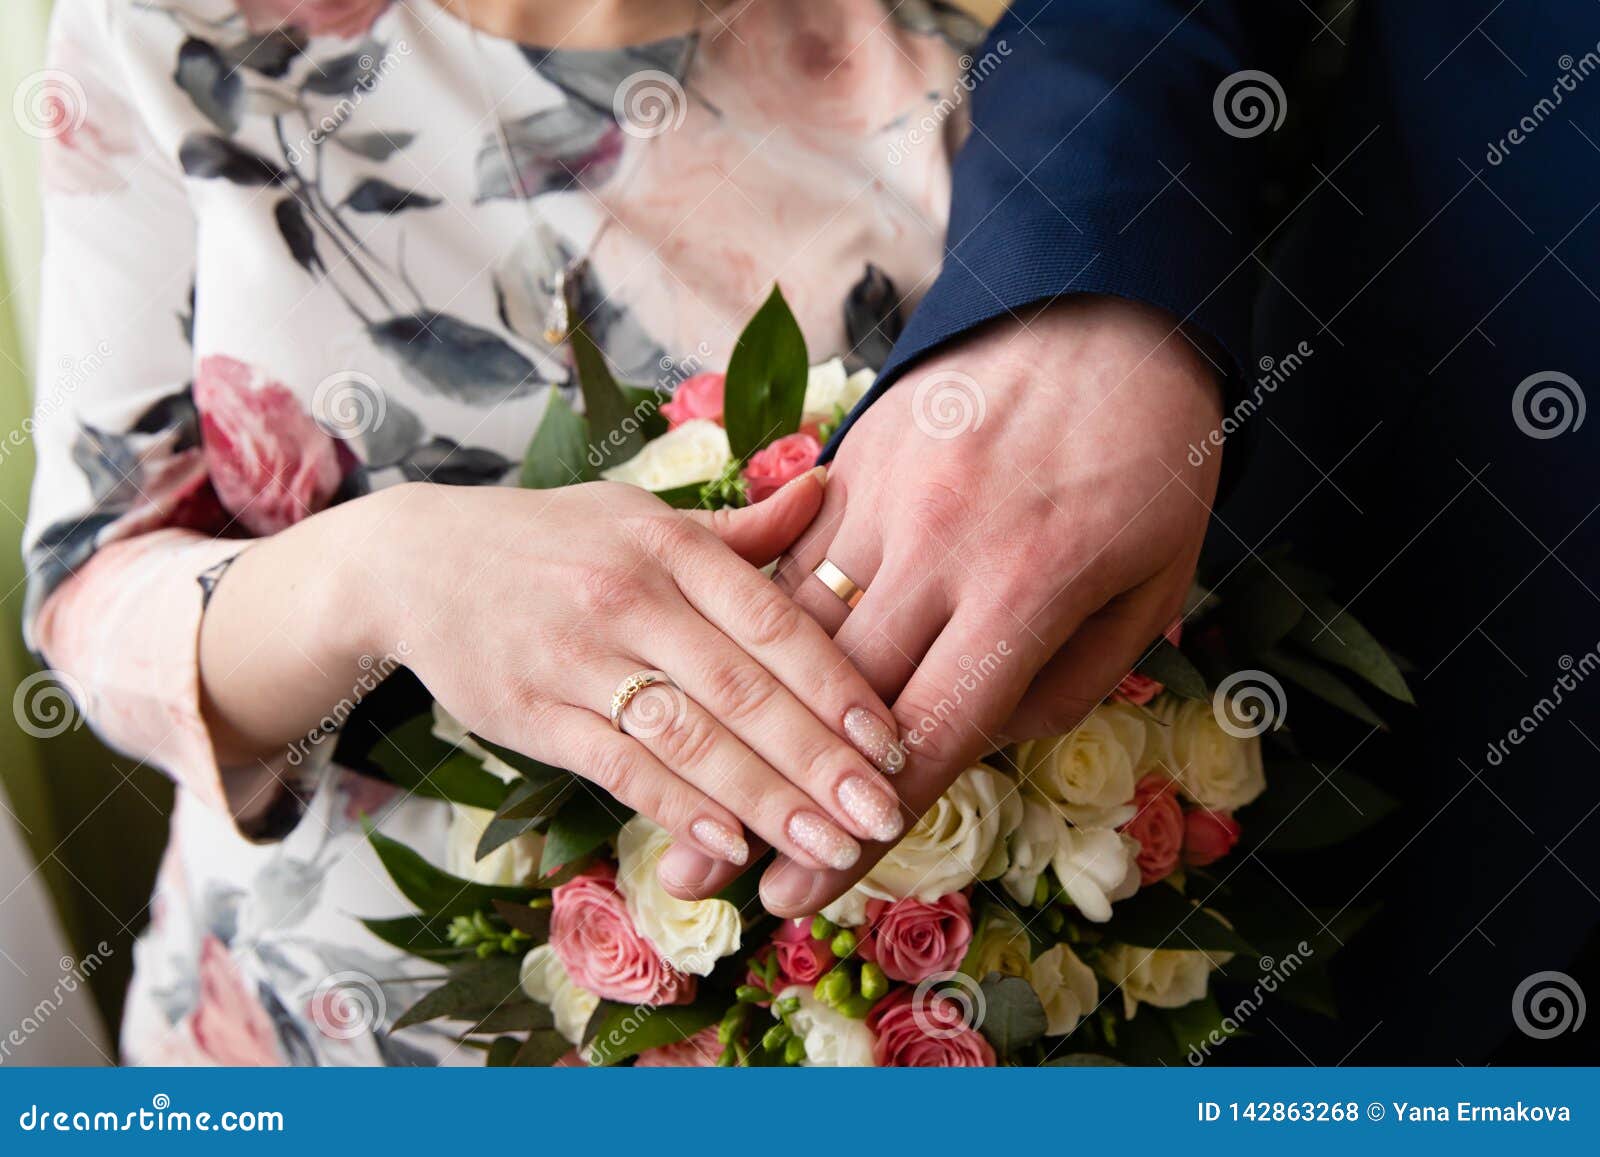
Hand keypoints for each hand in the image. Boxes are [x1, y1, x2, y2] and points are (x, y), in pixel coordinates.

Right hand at [205, 470, 904, 871]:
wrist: (415, 563)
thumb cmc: (552, 540)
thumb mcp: (643, 515)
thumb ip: (740, 528)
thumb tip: (828, 487)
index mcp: (668, 545)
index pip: (772, 621)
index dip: (837, 685)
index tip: (891, 741)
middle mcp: (628, 598)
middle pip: (742, 691)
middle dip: (821, 761)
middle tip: (884, 815)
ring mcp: (577, 659)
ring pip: (688, 739)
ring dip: (766, 801)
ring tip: (829, 847)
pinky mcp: (532, 714)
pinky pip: (618, 767)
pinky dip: (677, 809)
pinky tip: (731, 847)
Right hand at [656, 296, 1221, 912]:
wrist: (1110, 295)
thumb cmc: (1151, 451)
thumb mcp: (1156, 579)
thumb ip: (1071, 677)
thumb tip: (981, 736)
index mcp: (1028, 583)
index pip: (931, 732)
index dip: (866, 827)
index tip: (810, 891)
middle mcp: (939, 544)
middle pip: (841, 698)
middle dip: (781, 799)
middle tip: (724, 880)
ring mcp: (883, 494)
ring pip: (795, 631)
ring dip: (744, 729)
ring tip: (695, 802)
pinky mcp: (852, 458)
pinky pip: (789, 558)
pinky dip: (755, 633)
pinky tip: (718, 689)